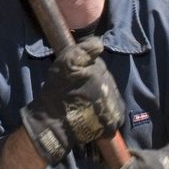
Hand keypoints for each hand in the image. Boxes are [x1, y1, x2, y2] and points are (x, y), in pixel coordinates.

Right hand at [20, 37, 123, 164]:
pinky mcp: (112, 123)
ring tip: (86, 104)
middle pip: (107, 81)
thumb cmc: (56, 94)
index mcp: (97, 72)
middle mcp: (108, 88)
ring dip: (103, 98)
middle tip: (80, 93)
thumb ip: (83, 50)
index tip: (77, 79)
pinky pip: (115, 113)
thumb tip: (99, 44)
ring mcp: (112, 107)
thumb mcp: (64, 64)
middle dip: (97, 85)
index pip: (100, 66)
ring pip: (112, 97)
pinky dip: (107, 113)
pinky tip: (93, 114)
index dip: (88, 71)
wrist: (53, 125)